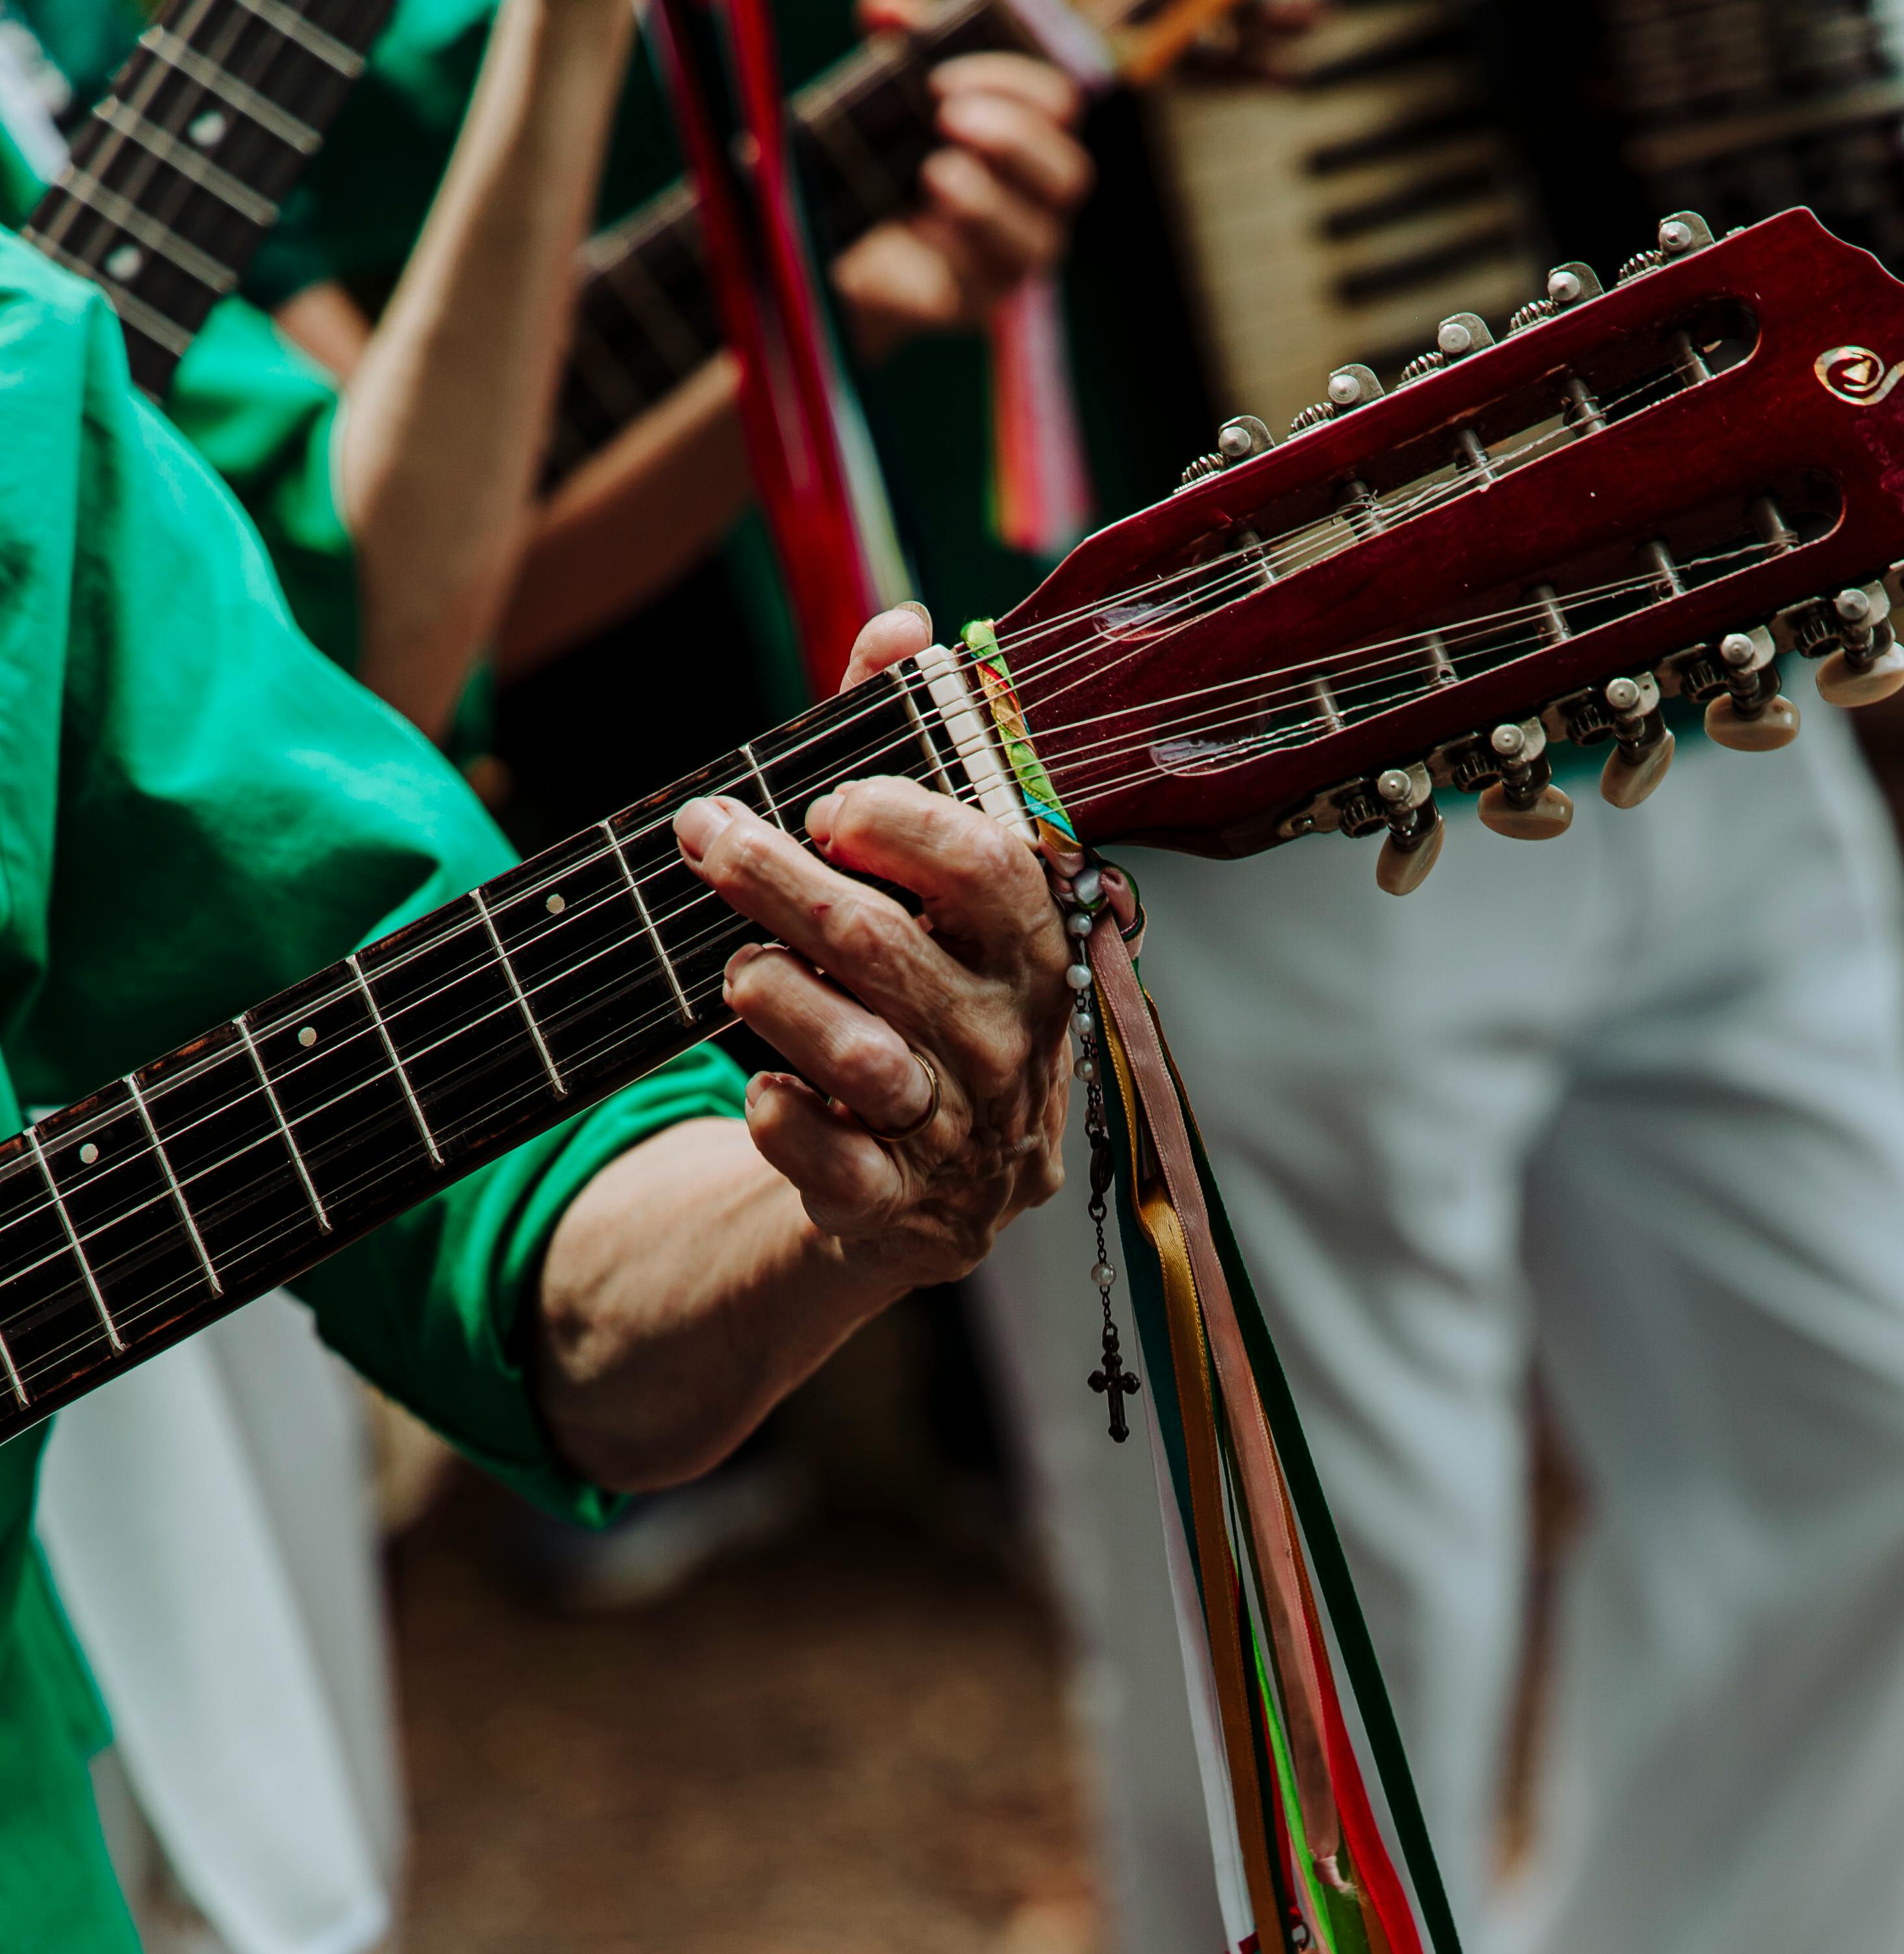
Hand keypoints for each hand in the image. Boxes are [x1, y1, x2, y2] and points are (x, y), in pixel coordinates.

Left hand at [533, 613, 1071, 1483]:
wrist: (929, 1191)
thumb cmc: (913, 1002)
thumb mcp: (919, 892)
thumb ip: (907, 759)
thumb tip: (899, 625)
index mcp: (1032, 950)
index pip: (986, 866)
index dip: (898, 822)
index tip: (824, 802)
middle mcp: (1011, 1042)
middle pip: (885, 946)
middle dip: (777, 879)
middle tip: (704, 834)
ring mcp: (962, 1133)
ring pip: (857, 1054)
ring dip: (774, 997)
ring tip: (742, 974)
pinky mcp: (904, 1210)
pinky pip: (827, 1157)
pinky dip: (778, 1116)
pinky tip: (764, 1090)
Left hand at [833, 49, 1092, 358]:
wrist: (841, 242)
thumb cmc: (884, 155)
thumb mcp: (891, 86)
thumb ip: (898, 39)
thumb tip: (883, 14)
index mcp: (1033, 140)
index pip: (1060, 107)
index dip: (1012, 83)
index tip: (941, 78)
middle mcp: (1039, 202)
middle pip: (1070, 175)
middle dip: (1013, 139)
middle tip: (944, 118)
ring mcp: (1014, 258)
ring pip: (1041, 240)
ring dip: (989, 201)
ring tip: (934, 174)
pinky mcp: (978, 302)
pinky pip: (986, 283)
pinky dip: (955, 250)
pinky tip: (920, 228)